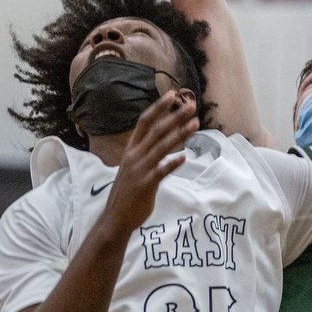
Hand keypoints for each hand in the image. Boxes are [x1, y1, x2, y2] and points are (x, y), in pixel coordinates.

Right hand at [104, 91, 198, 234]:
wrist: (115, 218)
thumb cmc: (127, 191)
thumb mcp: (132, 166)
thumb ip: (144, 153)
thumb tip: (160, 140)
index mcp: (131, 149)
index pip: (144, 122)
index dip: (158, 107)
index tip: (171, 94)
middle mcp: (134, 156)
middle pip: (156, 130)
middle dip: (175, 117)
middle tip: (192, 106)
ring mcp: (139, 170)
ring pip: (161, 147)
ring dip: (180, 135)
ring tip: (195, 124)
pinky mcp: (145, 185)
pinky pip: (161, 172)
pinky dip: (172, 164)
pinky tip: (185, 158)